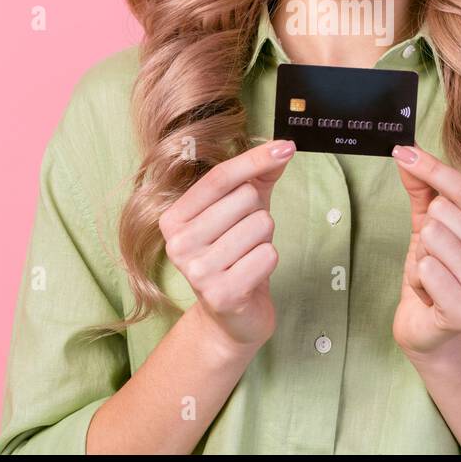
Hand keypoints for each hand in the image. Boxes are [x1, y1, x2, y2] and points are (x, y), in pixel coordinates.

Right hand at [158, 138, 295, 352]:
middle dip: (258, 214)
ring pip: (261, 224)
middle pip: (245, 198)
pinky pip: (267, 255)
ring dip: (265, 240)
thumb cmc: (235, 253)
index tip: (286, 147)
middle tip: (244, 240)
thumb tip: (282, 148)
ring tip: (247, 257)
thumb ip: (258, 176)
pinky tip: (252, 275)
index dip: (255, 159)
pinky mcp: (221, 294)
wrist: (232, 314)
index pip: (219, 178)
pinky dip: (269, 261)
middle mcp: (178, 244)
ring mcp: (197, 271)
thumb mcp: (242, 210)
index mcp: (174, 218)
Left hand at [390, 144, 460, 358]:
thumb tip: (407, 151)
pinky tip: (428, 292)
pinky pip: (427, 268)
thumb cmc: (436, 272)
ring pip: (432, 238)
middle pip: (445, 212)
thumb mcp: (429, 224)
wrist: (429, 327)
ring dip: (421, 256)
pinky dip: (418, 276)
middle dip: (426, 232)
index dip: (432, 169)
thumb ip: (423, 187)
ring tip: (432, 275)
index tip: (403, 152)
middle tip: (434, 257)